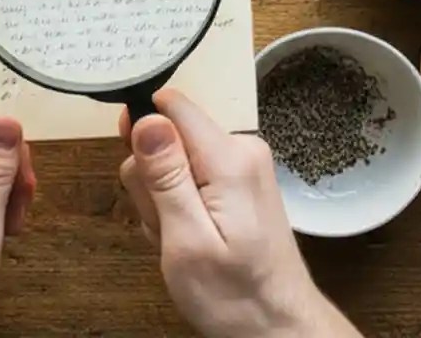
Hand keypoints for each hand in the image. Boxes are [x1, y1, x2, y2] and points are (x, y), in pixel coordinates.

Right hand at [119, 89, 360, 337]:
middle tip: (167, 227)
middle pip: (168, 136)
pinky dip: (179, 209)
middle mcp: (242, 151)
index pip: (172, 106)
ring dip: (163, 202)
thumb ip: (165, 177)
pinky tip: (190, 240)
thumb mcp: (186, 241)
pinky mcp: (238, 183)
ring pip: (173, 161)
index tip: (141, 175)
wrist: (278, 328)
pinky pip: (190, 178)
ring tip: (181, 240)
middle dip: (151, 182)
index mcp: (230, 159)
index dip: (142, 131)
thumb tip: (146, 119)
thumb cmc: (235, 296)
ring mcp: (242, 167)